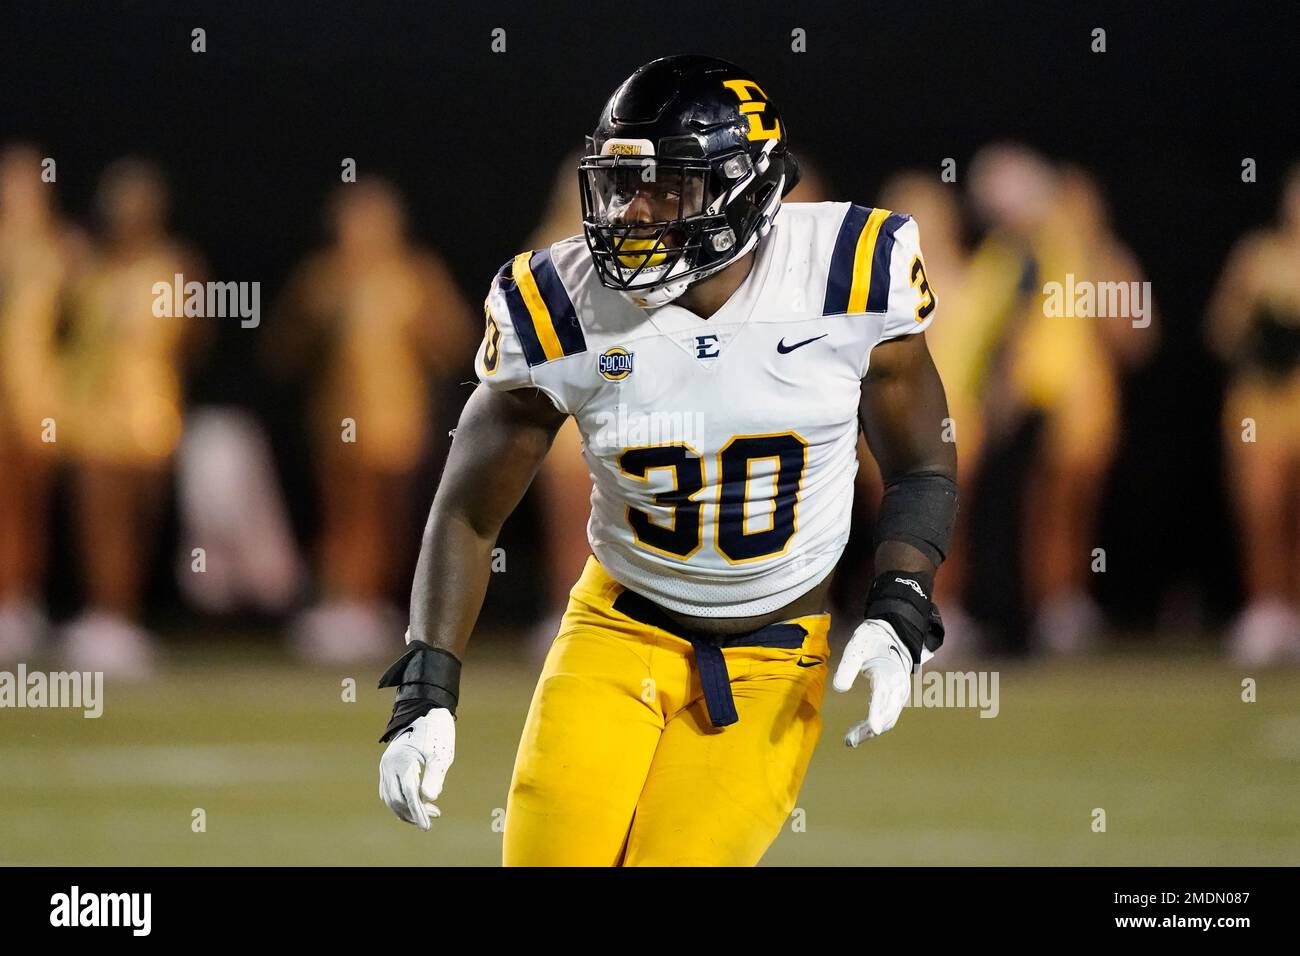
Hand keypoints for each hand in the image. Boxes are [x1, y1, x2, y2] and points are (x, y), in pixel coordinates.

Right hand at [378, 709, 455, 829]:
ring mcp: (385, 766)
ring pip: (390, 797)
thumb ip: (435, 776)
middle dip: (414, 812)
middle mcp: (388, 765)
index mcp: (402, 761)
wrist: (425, 710)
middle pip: (397, 800)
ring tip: (428, 812)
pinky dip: (400, 800)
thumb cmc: (436, 731)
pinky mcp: (387, 766)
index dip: (418, 812)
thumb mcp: (440, 753)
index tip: (427, 825)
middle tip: (436, 814)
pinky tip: (415, 803)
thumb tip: (429, 798)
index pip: (409, 795)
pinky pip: (388, 790)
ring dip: (407, 809)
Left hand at [832, 619, 914, 746]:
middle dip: (868, 730)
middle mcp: (898, 688)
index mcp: (888, 674)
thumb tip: (839, 689)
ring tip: (850, 739)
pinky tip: (860, 729)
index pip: (882, 697)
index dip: (877, 714)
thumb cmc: (873, 641)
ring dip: (870, 731)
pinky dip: (875, 724)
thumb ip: (847, 668)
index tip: (872, 729)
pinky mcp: (897, 697)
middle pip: (887, 715)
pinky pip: (888, 715)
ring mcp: (900, 694)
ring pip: (888, 719)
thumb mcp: (856, 648)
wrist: (894, 635)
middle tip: (848, 740)